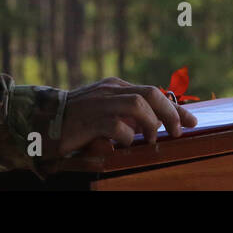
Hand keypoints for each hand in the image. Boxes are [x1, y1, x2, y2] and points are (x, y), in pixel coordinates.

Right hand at [58, 76, 197, 155]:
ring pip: (138, 105)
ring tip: (152, 140)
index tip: (192, 121)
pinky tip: (124, 145)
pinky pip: (117, 126)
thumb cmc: (76, 122)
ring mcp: (99, 102)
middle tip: (177, 132)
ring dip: (151, 124)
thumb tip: (155, 125)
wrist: (41, 122)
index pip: (153, 92)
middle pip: (151, 93)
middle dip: (170, 113)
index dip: (175, 107)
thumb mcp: (104, 113)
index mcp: (115, 86)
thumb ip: (126, 115)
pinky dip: (126, 137)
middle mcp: (109, 89)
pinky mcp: (89, 119)